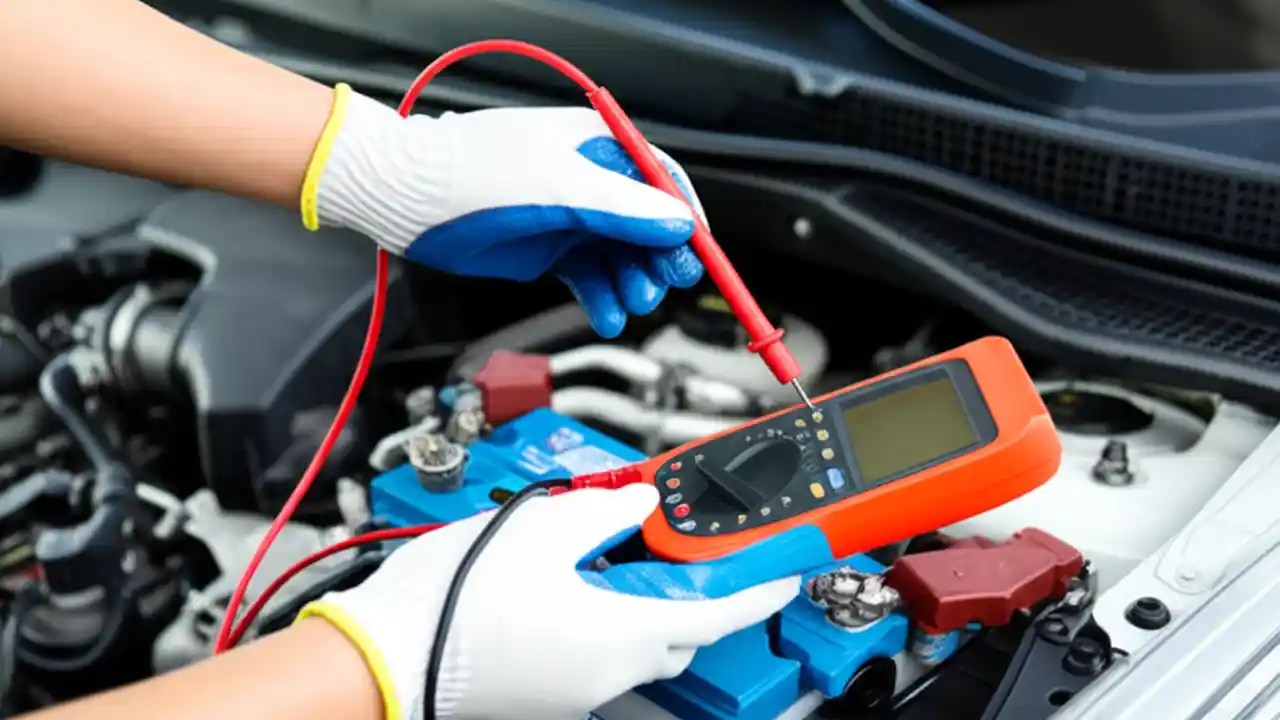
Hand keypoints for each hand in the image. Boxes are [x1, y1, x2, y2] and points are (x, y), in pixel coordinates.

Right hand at [298, 485, 829, 719]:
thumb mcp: (541, 527)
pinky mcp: (550, 693)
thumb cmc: (453, 600)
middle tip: (681, 540)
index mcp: (624, 631)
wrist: (385, 658)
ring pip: (638, 638)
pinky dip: (602, 616)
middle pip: (681, 625)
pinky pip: (598, 652)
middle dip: (690, 583)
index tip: (789, 563)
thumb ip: (607, 511)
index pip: (721, 609)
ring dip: (642, 598)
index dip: (762, 581)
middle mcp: (611, 670)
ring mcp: (579, 689)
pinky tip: (567, 583)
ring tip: (608, 552)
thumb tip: (643, 503)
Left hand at [304, 85, 706, 337]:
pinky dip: (601, 298)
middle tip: (659, 287)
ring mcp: (570, 217)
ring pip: (620, 257)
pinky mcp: (550, 250)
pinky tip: (606, 315)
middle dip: (657, 258)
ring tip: (630, 305)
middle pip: (647, 225)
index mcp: (597, 147)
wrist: (408, 197)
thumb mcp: (558, 187)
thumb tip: (678, 223)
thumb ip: (622, 208)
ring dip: (630, 283)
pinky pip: (589, 278)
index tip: (697, 253)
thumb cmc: (473, 172)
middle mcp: (589, 180)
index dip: (684, 218)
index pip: (661, 181)